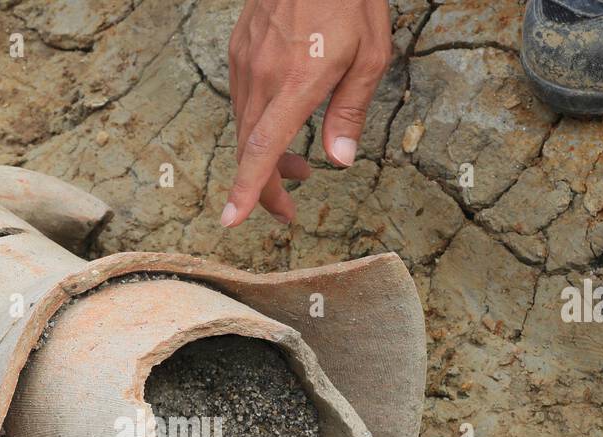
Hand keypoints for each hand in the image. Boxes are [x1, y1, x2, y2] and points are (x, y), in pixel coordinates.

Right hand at [223, 0, 391, 227]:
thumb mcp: (371, 53)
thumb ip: (351, 110)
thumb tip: (340, 160)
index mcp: (297, 81)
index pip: (262, 147)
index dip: (247, 189)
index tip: (232, 220)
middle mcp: (263, 74)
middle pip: (249, 149)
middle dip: (265, 186)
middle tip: (291, 206)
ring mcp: (246, 61)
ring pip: (244, 127)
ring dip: (265, 156)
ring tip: (298, 167)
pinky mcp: (239, 50)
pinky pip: (242, 100)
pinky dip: (257, 126)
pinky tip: (282, 123)